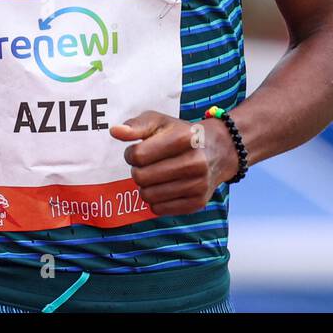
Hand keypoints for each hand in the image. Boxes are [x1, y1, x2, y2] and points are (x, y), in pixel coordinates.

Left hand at [110, 111, 237, 215]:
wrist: (218, 151)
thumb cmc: (181, 135)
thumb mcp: (160, 122)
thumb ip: (136, 125)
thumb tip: (115, 132)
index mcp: (184, 138)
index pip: (138, 155)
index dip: (131, 154)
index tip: (139, 151)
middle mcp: (195, 162)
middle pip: (141, 177)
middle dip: (138, 171)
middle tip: (147, 165)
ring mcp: (198, 185)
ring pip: (148, 196)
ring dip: (145, 186)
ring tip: (156, 176)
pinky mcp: (197, 203)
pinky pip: (158, 210)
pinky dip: (156, 200)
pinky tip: (165, 187)